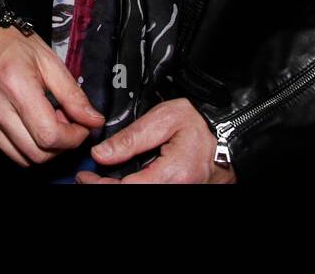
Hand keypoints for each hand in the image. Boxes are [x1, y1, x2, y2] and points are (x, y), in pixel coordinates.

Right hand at [0, 25, 104, 166]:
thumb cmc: (14, 44)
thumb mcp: (49, 61)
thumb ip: (73, 94)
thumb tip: (94, 120)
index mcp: (15, 85)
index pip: (49, 135)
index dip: (73, 138)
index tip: (81, 126)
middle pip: (37, 154)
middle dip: (60, 146)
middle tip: (65, 122)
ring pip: (22, 159)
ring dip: (42, 148)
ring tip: (45, 122)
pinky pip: (6, 151)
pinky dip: (23, 145)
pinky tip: (28, 123)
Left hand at [76, 97, 236, 183]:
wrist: (229, 132)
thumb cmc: (201, 123)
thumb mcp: (164, 119)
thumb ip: (132, 137)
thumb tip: (102, 153)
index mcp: (172, 174)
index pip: (126, 188)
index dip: (99, 185)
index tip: (84, 176)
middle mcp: (176, 189)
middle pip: (131, 195)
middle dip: (105, 188)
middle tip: (88, 178)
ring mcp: (178, 191)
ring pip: (140, 193)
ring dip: (118, 188)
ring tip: (101, 178)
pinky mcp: (179, 189)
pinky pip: (151, 189)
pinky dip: (134, 185)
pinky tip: (121, 179)